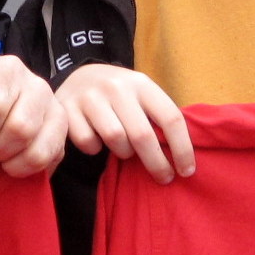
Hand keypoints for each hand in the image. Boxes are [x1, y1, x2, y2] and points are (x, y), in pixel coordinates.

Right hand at [56, 63, 195, 183]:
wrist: (79, 76)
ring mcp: (90, 97)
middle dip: (156, 163)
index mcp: (142, 84)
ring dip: (124, 152)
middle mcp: (117, 87)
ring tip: (124, 149)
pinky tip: (97, 140)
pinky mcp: (67, 109)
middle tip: (164, 178)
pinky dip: (94, 148)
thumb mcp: (142, 96)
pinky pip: (88, 142)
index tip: (187, 171)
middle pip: (143, 135)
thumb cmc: (120, 95)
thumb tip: (182, 157)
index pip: (171, 118)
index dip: (183, 148)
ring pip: (116, 139)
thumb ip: (158, 118)